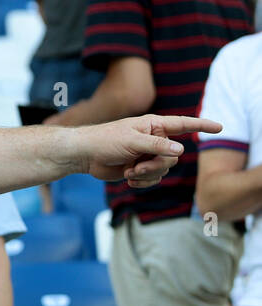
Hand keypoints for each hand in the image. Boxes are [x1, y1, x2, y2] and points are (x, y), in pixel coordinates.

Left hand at [75, 115, 219, 187]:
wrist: (85, 155)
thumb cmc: (104, 141)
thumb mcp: (131, 141)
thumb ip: (157, 145)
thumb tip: (181, 149)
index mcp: (153, 125)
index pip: (183, 124)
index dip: (201, 125)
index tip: (220, 127)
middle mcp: (154, 139)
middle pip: (173, 156)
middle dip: (157, 165)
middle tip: (137, 166)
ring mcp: (148, 154)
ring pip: (165, 169)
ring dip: (148, 174)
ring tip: (129, 171)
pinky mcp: (141, 168)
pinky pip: (154, 179)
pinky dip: (143, 181)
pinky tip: (128, 178)